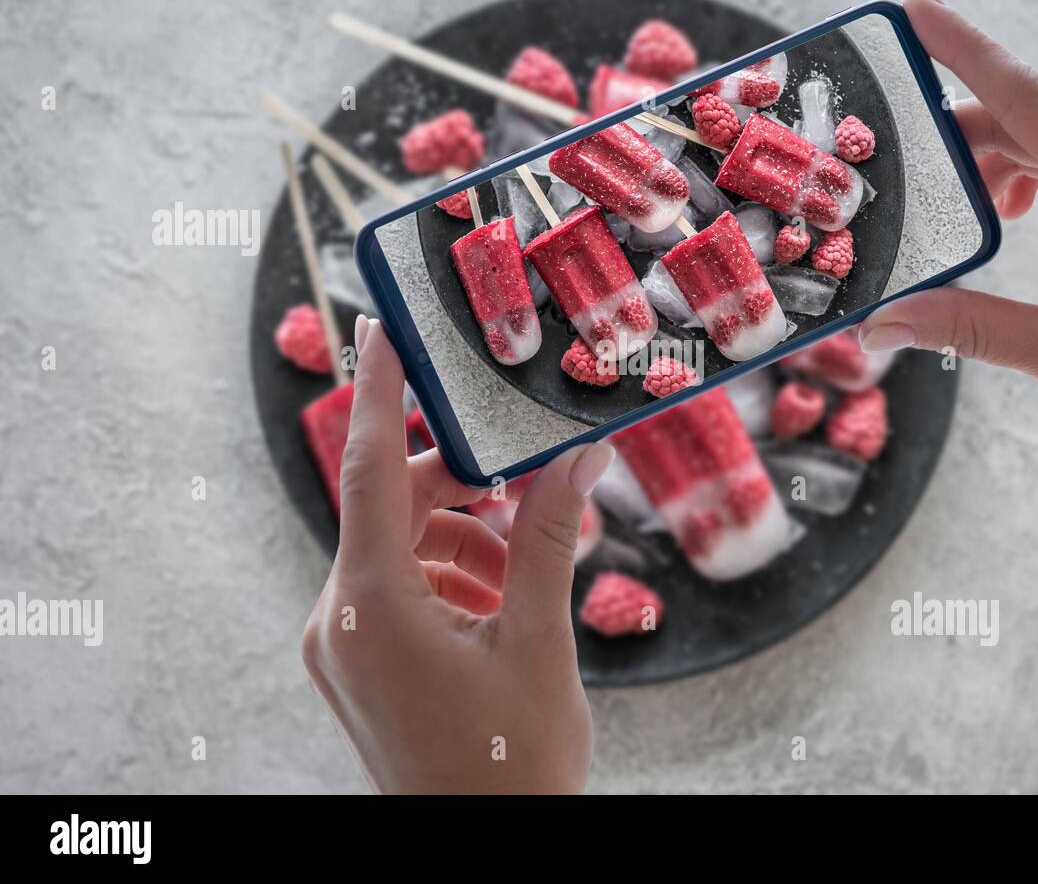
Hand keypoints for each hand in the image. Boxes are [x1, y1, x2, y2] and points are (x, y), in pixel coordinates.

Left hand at [301, 315, 612, 792]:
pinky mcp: (354, 663)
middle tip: (529, 481)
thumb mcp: (540, 640)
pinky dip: (449, 575)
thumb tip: (579, 457)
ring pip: (398, 547)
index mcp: (370, 606)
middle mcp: (336, 619)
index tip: (384, 327)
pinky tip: (502, 599)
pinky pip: (396, 587)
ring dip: (465, 538)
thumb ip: (549, 537)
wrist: (484, 853)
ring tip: (527, 566)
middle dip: (464, 486)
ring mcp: (338, 646)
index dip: (382, 391)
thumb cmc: (512, 768)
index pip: (371, 468)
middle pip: (393, 506)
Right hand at [860, 0, 1037, 509]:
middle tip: (905, 170)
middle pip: (1029, 115)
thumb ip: (973, 329)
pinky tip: (1015, 212)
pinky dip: (1032, 169)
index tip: (913, 4)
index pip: (1026, 98)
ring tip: (964, 211)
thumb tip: (888, 321)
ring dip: (995, 158)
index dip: (962, 46)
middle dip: (959, 136)